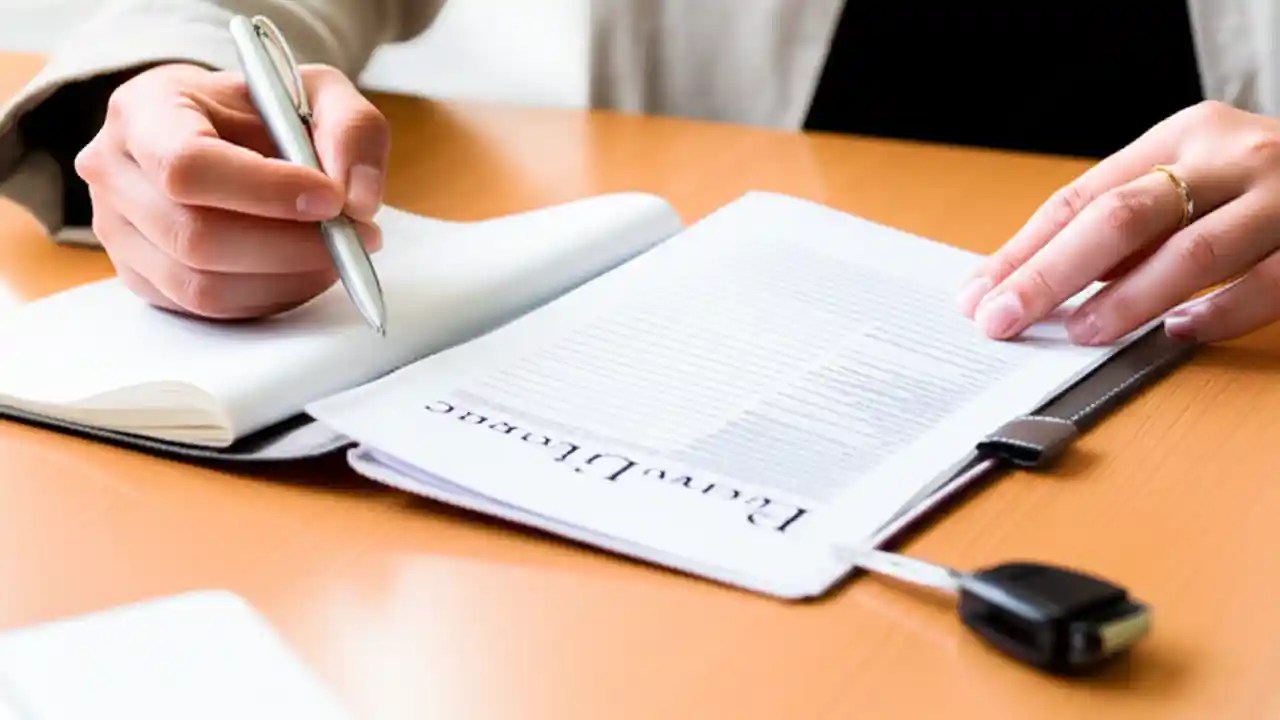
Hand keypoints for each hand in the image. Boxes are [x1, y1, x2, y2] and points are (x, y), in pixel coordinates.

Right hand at [75, 62, 388, 319]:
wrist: (226, 134)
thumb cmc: (264, 111)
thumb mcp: (319, 92)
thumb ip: (352, 129)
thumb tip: (357, 201)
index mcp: (143, 110)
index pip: (188, 165)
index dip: (265, 192)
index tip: (332, 199)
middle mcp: (113, 171)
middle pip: (197, 237)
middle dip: (292, 246)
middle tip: (356, 237)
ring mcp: (117, 232)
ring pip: (203, 285)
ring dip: (288, 278)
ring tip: (339, 253)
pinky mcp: (141, 277)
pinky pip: (209, 311)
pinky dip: (271, 296)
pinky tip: (304, 270)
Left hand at [958, 100, 1279, 344]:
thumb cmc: (1259, 188)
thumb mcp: (1192, 183)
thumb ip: (1123, 227)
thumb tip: (1022, 284)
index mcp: (1184, 137)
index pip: (1083, 197)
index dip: (1026, 250)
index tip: (979, 294)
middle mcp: (1232, 158)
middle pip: (1124, 217)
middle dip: (1053, 273)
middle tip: (1004, 316)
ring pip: (1193, 253)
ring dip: (1127, 300)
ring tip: (1079, 331)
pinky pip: (1265, 286)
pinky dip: (1217, 315)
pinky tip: (1176, 334)